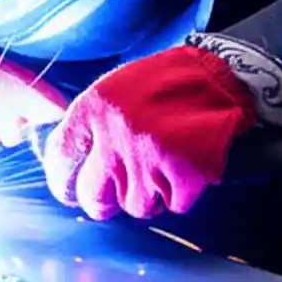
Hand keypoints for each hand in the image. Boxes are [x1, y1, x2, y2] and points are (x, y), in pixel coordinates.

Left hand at [41, 46, 255, 219]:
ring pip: (135, 206)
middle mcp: (115, 135)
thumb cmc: (165, 83)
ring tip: (161, 169)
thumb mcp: (115, 90)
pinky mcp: (183, 173)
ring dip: (148, 195)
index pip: (61, 159)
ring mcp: (149, 158)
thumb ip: (90, 126)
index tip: (70, 190)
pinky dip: (180, 193)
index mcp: (94, 108)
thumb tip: (69, 165)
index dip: (64, 181)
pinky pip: (174, 205)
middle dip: (104, 202)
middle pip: (94, 197)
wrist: (220, 76)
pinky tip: (184, 169)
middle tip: (115, 195)